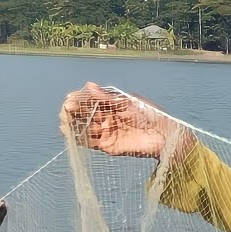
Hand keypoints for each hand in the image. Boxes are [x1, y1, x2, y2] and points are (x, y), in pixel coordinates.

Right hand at [58, 82, 192, 158]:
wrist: (165, 136)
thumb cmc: (151, 115)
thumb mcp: (130, 103)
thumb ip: (109, 98)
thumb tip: (89, 85)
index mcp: (112, 104)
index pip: (91, 100)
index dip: (79, 98)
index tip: (70, 97)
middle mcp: (106, 117)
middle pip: (84, 113)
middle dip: (74, 110)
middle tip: (67, 108)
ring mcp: (106, 131)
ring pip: (84, 127)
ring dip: (73, 124)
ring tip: (65, 120)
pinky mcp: (107, 146)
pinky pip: (89, 142)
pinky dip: (78, 138)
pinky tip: (69, 133)